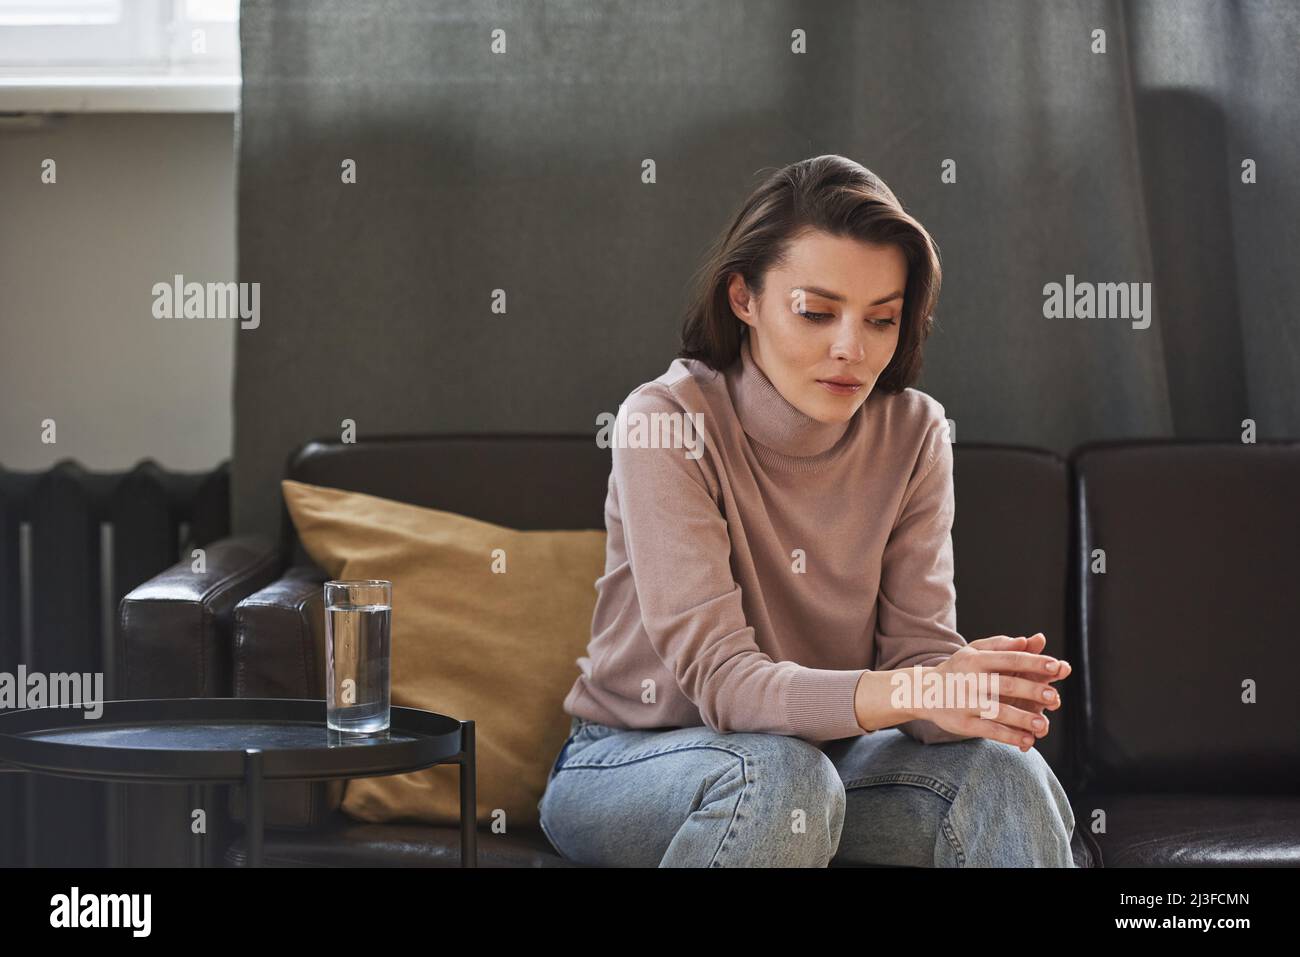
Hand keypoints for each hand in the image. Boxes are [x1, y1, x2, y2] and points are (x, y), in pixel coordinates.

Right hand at [918, 634, 1071, 751]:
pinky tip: (1027, 741)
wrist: (924, 691)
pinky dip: (1009, 737)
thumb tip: (1032, 640)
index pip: (1010, 658)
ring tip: (1042, 725)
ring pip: (998, 711)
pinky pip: (989, 731)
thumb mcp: (974, 651)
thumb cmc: (958, 669)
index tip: (1057, 666)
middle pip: (1006, 685)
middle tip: (1055, 697)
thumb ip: (1002, 645)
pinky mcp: (963, 724)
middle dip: (1032, 691)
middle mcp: (970, 679)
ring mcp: (965, 702)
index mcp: (976, 659)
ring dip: (1022, 718)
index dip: (1034, 662)